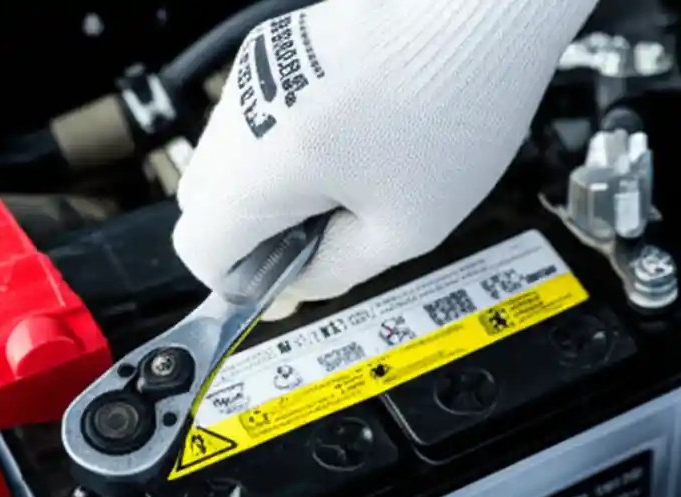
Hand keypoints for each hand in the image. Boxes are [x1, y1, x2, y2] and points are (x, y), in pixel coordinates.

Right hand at [174, 0, 598, 317]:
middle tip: (323, 237)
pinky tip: (350, 142)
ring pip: (227, 157)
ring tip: (349, 183)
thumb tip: (298, 285)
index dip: (239, 281)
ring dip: (269, 187)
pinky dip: (285, 145)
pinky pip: (256, 117)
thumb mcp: (404, 228)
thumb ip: (335, 269)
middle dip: (252, 234)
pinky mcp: (277, 48)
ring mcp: (255, 73)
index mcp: (263, 167)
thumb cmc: (455, 105)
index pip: (198, 249)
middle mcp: (243, 114)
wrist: (482, 12)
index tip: (281, 283)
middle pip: (202, 203)